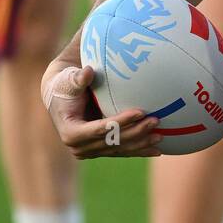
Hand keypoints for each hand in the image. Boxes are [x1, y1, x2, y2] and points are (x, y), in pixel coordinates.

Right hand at [41, 59, 161, 158]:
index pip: (100, 129)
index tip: (140, 112)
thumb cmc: (65, 85)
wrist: (61, 99)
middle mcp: (80, 147)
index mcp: (71, 132)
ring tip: (160, 137)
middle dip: (136, 133)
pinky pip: (122, 151)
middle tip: (156, 121)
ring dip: (141, 144)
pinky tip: (157, 150)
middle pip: (113, 142)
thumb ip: (78, 78)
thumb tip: (88, 71)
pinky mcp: (100, 151)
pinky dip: (139, 150)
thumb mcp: (68, 81)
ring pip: (120, 149)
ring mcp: (91, 151)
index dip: (121, 122)